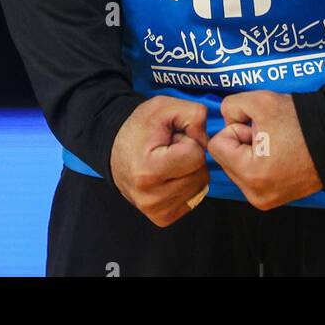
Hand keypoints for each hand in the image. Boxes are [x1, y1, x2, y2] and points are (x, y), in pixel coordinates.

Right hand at [109, 96, 208, 226]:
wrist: (116, 150)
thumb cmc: (141, 128)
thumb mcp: (164, 107)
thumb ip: (193, 114)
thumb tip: (208, 141)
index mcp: (148, 171)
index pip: (195, 156)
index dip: (188, 140)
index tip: (171, 139)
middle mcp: (151, 198)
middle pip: (200, 173)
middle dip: (191, 156)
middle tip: (169, 149)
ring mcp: (157, 211)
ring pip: (200, 186)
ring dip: (190, 170)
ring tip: (169, 161)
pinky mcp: (163, 218)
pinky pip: (194, 197)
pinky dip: (188, 183)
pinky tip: (171, 175)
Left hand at [208, 91, 322, 210]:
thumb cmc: (300, 120)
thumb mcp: (260, 101)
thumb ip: (230, 106)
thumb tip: (226, 120)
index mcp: (251, 174)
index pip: (217, 145)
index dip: (237, 129)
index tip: (260, 128)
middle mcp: (256, 195)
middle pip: (226, 159)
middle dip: (242, 143)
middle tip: (270, 136)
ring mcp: (266, 200)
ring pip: (238, 167)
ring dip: (251, 152)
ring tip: (277, 144)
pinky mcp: (275, 199)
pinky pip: (252, 177)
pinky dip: (260, 163)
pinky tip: (280, 153)